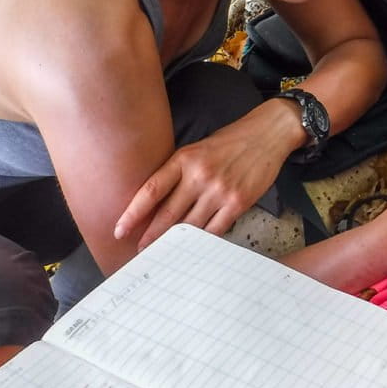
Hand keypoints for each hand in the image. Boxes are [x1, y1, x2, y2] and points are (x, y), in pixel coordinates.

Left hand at [114, 110, 291, 248]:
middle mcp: (200, 175)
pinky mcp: (238, 202)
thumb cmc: (230, 142)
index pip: (151, 189)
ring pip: (190, 226)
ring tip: (164, 253)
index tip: (120, 229)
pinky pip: (215, 230)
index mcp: (185, 158)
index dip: (133, 213)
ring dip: (175, 242)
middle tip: (139, 250)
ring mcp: (220, 190)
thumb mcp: (198, 149)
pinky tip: (193, 248)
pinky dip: (203, 241)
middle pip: (168, 214)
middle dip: (151, 236)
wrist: (267, 134)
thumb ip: (179, 172)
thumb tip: (158, 203)